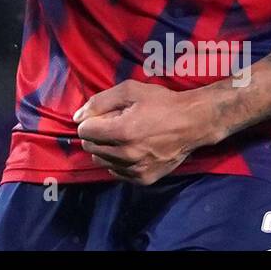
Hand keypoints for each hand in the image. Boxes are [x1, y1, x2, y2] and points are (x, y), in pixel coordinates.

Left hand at [73, 80, 220, 185]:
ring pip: (101, 162)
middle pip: (90, 148)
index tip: (103, 116)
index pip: (84, 132)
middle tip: (112, 125)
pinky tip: (130, 149)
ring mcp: (136, 169)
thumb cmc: (161, 102)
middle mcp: (127, 154)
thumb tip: (77, 117)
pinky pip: (117, 172)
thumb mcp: (129, 90)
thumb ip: (99, 102)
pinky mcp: (144, 179)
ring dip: (105, 149)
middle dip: (96, 135)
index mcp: (122, 131)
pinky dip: (117, 162)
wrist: (193, 123)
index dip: (90, 121)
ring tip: (121, 137)